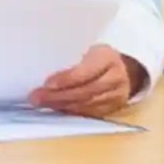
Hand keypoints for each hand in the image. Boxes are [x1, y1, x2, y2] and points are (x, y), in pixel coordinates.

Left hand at [28, 45, 145, 116]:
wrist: (126, 69)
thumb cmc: (100, 57)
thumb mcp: (90, 49)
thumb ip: (74, 59)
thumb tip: (45, 73)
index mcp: (108, 57)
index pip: (85, 71)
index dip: (66, 79)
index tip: (46, 84)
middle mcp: (115, 78)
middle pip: (84, 91)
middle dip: (58, 96)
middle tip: (36, 98)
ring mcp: (116, 96)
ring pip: (86, 104)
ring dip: (61, 106)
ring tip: (42, 104)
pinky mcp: (113, 108)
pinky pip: (90, 113)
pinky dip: (71, 112)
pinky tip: (57, 109)